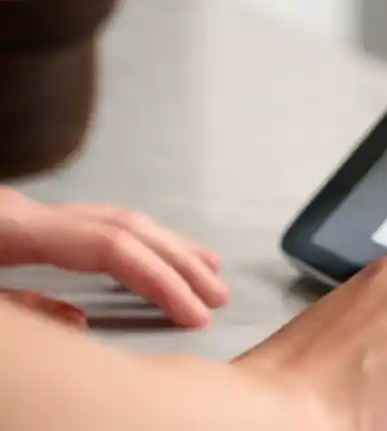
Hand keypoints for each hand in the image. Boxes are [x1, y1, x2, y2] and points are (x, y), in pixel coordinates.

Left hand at [0, 187, 227, 327]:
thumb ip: (24, 310)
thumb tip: (81, 321)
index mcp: (15, 228)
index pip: (112, 247)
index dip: (162, 278)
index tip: (195, 313)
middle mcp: (29, 212)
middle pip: (126, 228)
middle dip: (179, 263)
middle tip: (218, 296)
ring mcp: (28, 212)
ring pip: (115, 220)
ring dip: (166, 247)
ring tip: (208, 271)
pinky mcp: (21, 222)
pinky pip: (93, 224)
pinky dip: (132, 240)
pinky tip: (154, 254)